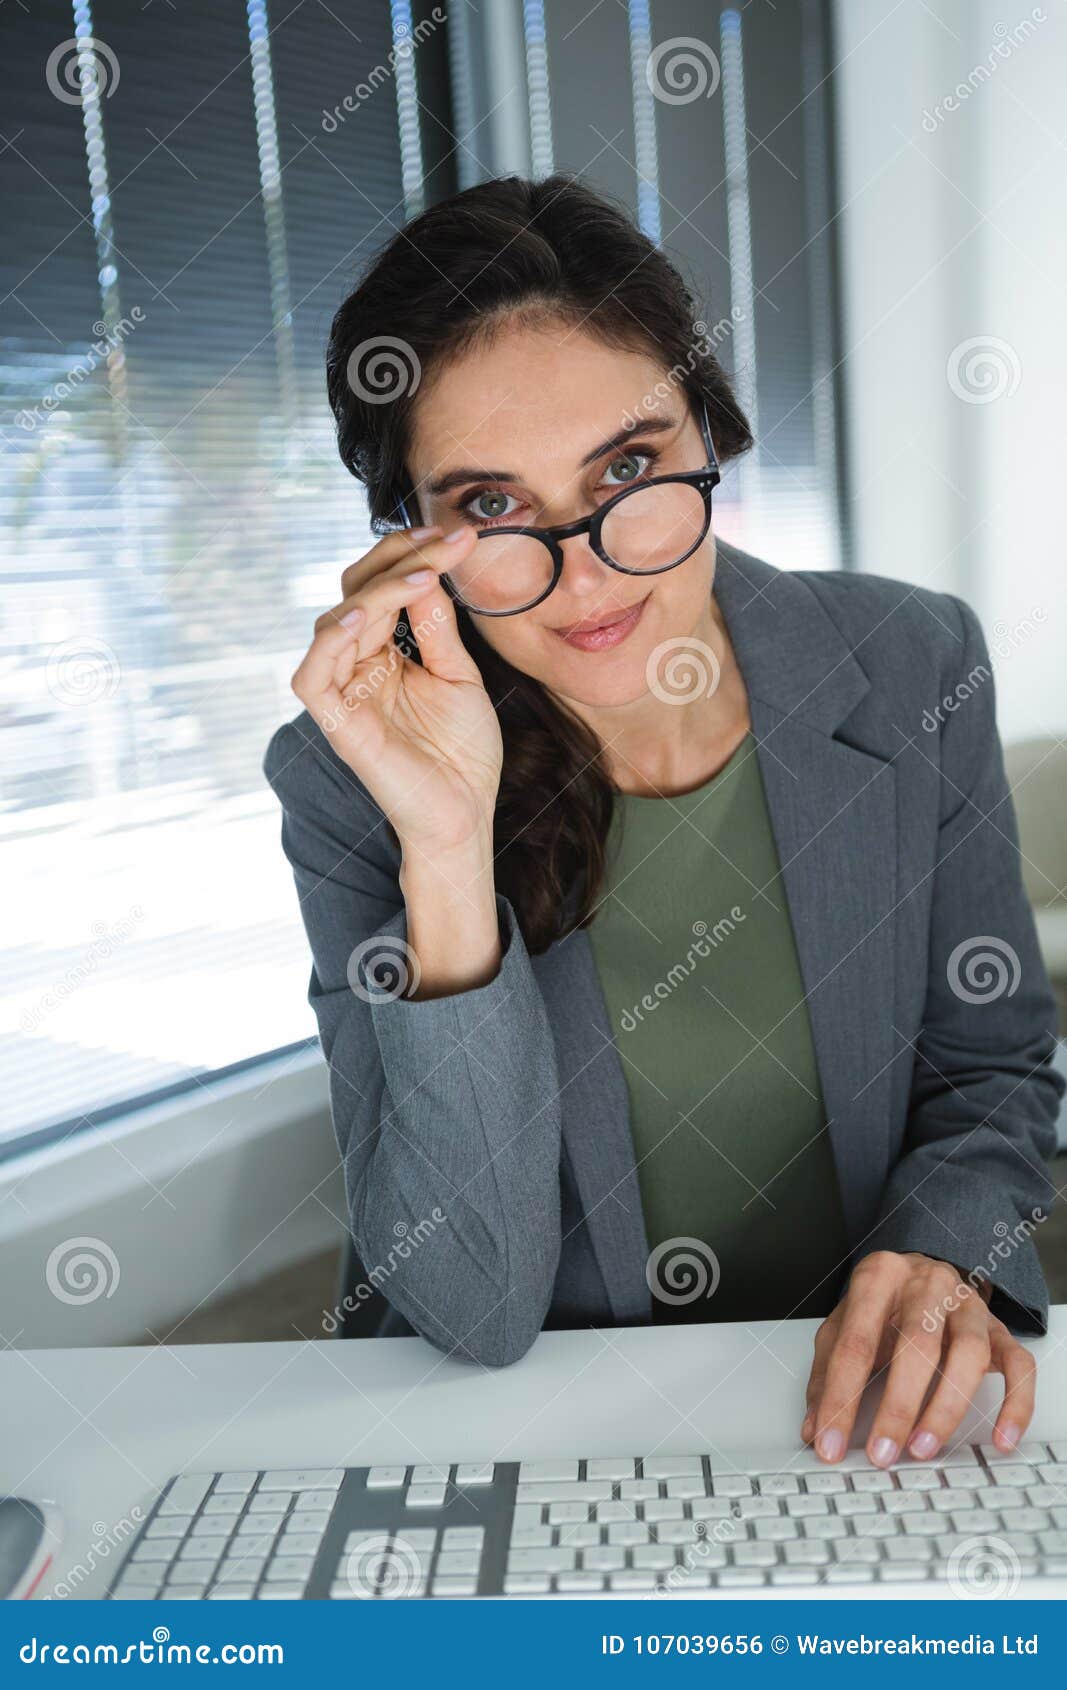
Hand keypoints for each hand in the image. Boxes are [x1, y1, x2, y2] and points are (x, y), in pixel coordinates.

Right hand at [290, 525, 502, 854]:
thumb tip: (428, 571)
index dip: (412, 556)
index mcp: (383, 654)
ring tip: (423, 574)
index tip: (454, 536)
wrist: (464, 815)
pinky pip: (311, 676)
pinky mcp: (336, 725)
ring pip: (335, 622)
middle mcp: (356, 667)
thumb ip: (437, 627)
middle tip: (444, 540)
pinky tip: (361, 616)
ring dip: (376, 590)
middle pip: (355, 592)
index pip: (382, 588)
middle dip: (398, 559)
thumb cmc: (462, 754)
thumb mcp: (459, 675)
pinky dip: (329, 642)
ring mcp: (343, 695)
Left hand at [801, 1250, 1034, 1465]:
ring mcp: (969, 1304)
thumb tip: (815, 1428)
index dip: (840, 1397)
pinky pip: (1019, 1365)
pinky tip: (1000, 1440)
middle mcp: (928, 1284)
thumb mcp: (843, 1323)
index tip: (830, 1441)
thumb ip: (827, 1371)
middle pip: (917, 1344)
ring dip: (946, 1407)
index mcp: (879, 1276)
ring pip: (969, 1353)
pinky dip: (1014, 1405)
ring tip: (923, 1448)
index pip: (856, 1342)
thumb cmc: (881, 1303)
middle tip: (882, 1453)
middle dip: (897, 1406)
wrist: (923, 1269)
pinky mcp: (1000, 1328)